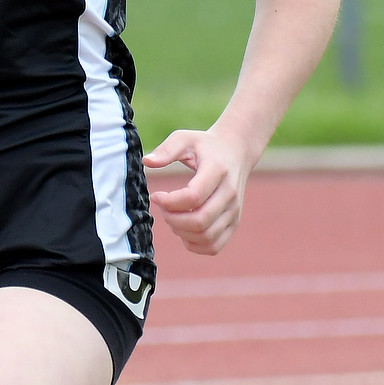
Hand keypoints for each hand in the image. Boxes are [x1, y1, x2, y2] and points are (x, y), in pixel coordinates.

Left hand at [143, 129, 252, 254]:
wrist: (236, 152)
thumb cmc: (205, 146)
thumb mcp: (185, 138)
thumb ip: (166, 150)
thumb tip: (147, 162)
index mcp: (218, 171)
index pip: (193, 197)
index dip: (169, 202)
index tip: (155, 195)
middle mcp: (230, 194)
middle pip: (199, 221)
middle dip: (173, 219)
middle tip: (162, 208)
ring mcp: (235, 211)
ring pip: (206, 237)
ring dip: (182, 233)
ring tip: (172, 217)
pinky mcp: (234, 223)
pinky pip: (214, 246)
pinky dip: (194, 244)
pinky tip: (183, 229)